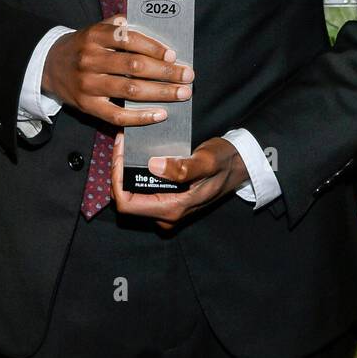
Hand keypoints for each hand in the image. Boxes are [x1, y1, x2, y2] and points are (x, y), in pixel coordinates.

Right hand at [42, 15, 192, 128]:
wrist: (49, 66)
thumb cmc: (82, 46)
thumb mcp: (95, 28)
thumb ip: (119, 26)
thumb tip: (151, 24)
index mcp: (95, 36)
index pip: (129, 40)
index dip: (153, 47)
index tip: (173, 54)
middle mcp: (90, 59)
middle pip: (134, 66)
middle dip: (166, 72)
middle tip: (188, 76)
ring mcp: (88, 84)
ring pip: (130, 90)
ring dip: (160, 93)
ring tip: (182, 93)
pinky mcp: (87, 106)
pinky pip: (117, 115)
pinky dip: (141, 117)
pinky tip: (160, 114)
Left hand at [111, 133, 249, 230]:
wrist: (240, 166)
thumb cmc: (224, 161)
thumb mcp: (206, 161)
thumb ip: (182, 168)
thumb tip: (153, 166)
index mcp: (173, 208)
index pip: (128, 204)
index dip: (116, 180)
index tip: (120, 153)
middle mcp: (167, 214)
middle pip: (127, 200)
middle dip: (118, 172)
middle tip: (122, 143)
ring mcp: (167, 209)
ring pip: (133, 195)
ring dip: (126, 171)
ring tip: (128, 144)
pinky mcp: (169, 200)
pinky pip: (143, 190)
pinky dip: (136, 172)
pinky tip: (138, 152)